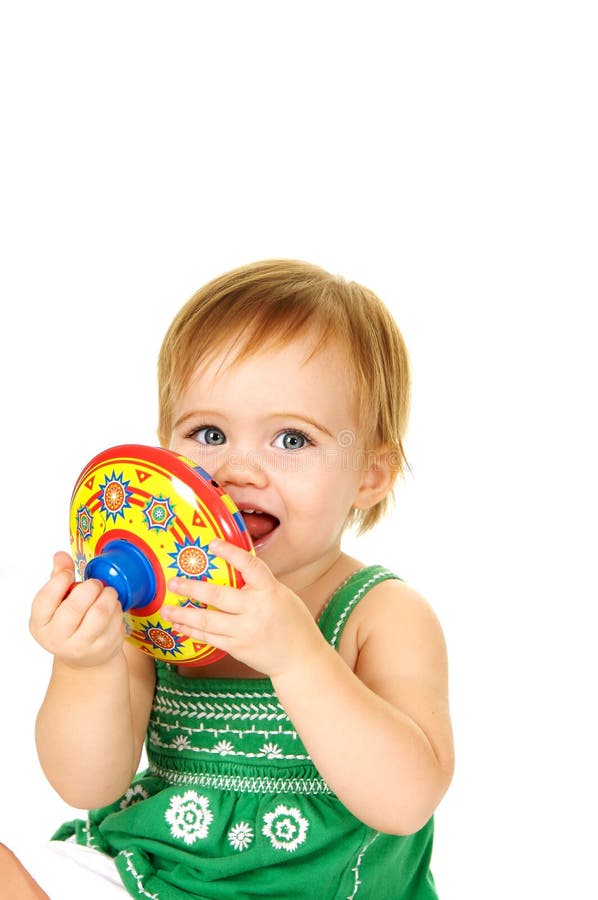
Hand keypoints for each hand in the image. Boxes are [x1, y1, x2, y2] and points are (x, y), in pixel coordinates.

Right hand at [29, 551, 124, 667]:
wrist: (85, 659)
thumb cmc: (69, 622)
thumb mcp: (57, 602)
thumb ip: (58, 576)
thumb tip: (60, 555)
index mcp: (39, 624)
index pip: (45, 599)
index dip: (59, 580)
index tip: (69, 573)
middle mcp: (57, 639)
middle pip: (76, 606)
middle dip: (90, 587)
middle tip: (95, 584)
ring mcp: (81, 647)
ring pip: (100, 612)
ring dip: (108, 595)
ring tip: (106, 593)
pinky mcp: (104, 649)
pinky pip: (116, 620)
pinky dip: (117, 609)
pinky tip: (112, 609)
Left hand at [161, 540, 324, 677]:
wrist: (301, 659)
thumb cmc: (293, 623)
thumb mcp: (281, 596)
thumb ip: (259, 585)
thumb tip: (232, 567)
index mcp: (271, 591)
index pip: (250, 566)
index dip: (231, 553)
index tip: (213, 544)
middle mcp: (256, 610)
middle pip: (218, 596)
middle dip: (192, 589)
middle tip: (173, 583)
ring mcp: (245, 631)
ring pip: (207, 621)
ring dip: (183, 615)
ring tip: (166, 609)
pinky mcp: (237, 648)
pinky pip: (209, 638)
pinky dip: (192, 631)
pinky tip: (180, 626)